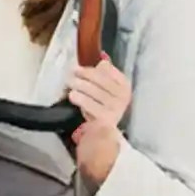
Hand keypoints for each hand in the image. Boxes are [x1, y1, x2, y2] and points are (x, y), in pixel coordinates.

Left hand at [68, 52, 131, 183]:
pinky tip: (73, 96)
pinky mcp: (106, 118)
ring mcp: (115, 108)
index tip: (80, 67)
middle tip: (71, 73)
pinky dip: (80, 100)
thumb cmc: (101, 111)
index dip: (94, 68)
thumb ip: (103, 75)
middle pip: (101, 80)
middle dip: (84, 75)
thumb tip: (102, 57)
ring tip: (70, 84)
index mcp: (124, 87)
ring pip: (94, 91)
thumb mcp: (104, 92)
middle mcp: (123, 97)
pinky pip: (90, 105)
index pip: (110, 72)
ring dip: (79, 86)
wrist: (102, 138)